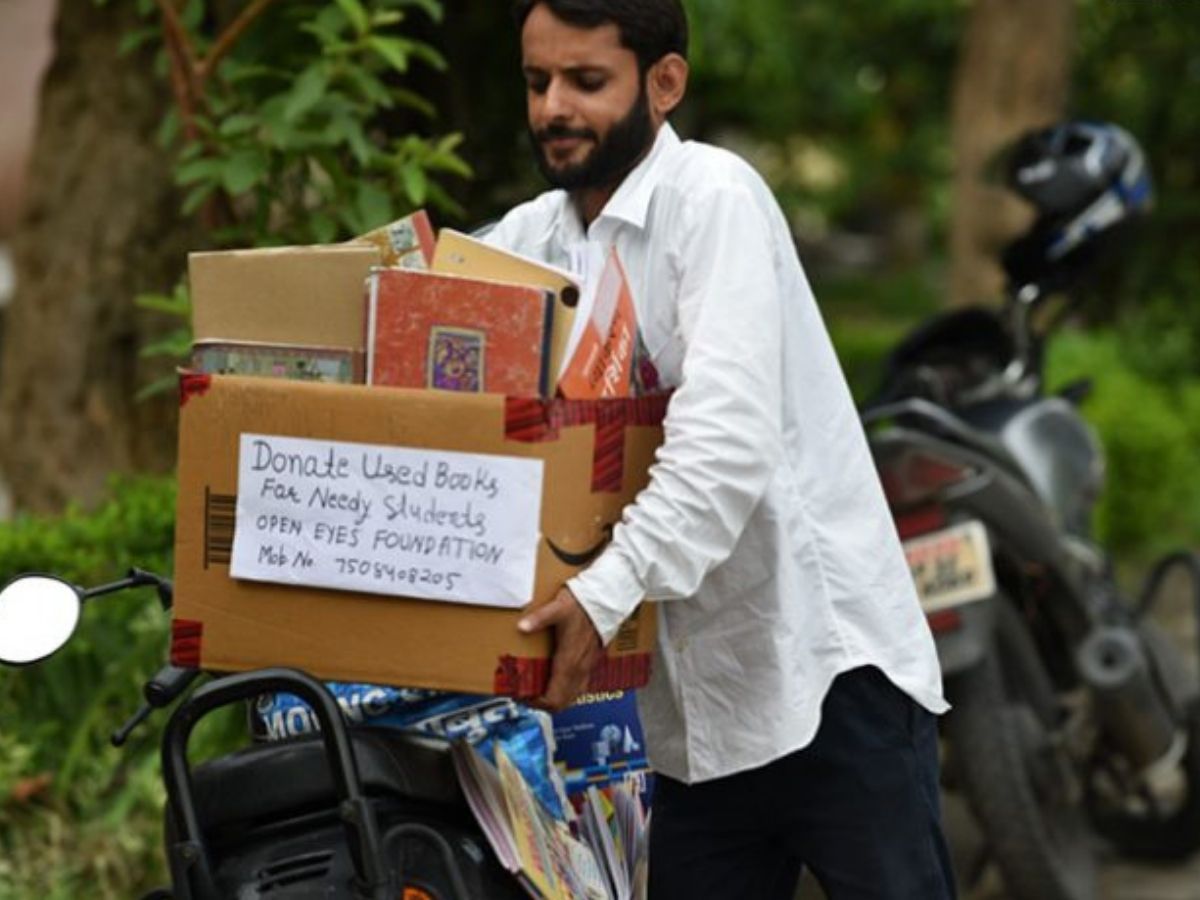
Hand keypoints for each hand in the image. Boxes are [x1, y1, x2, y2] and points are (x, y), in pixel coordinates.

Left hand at [518, 586, 603, 712]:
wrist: (605, 601)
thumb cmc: (582, 605)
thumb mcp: (557, 609)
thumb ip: (539, 619)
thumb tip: (522, 627)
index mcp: (569, 663)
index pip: (553, 699)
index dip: (535, 704)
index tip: (520, 695)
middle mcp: (579, 670)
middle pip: (561, 704)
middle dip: (541, 704)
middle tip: (525, 693)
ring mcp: (586, 668)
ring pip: (571, 697)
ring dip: (554, 698)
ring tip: (537, 688)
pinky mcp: (590, 662)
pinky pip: (578, 687)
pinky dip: (564, 690)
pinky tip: (554, 678)